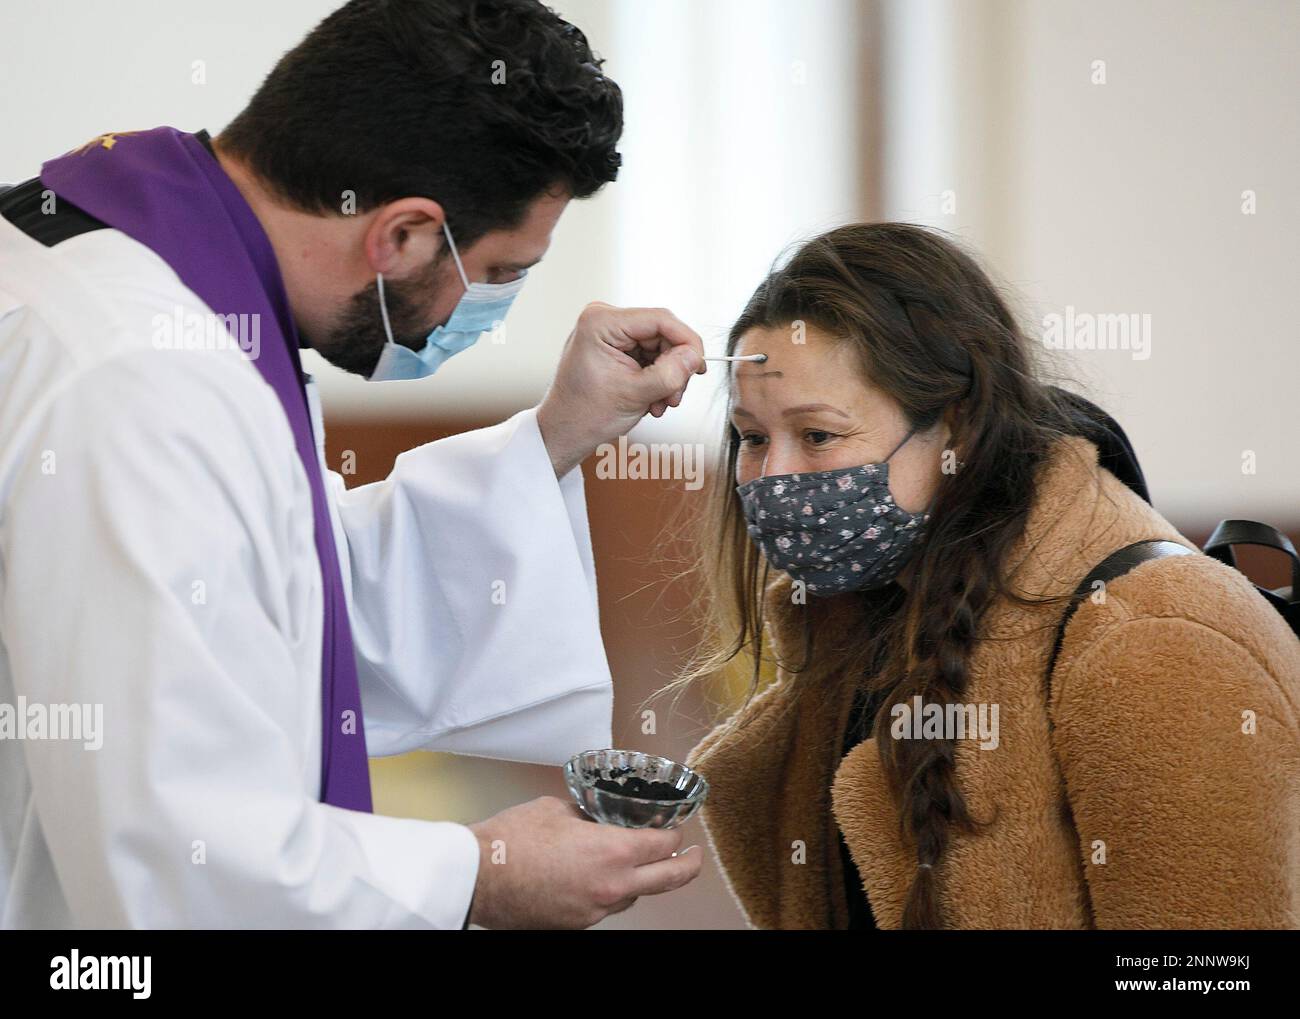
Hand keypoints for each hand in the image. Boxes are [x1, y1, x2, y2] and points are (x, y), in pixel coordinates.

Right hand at [465, 795, 703, 928]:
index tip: (675, 825)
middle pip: (669, 879)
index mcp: (614, 852)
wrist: (478, 876)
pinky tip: (593, 876)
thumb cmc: (512, 840)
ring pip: (634, 895)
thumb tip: (595, 816)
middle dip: (688, 865)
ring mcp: (595, 910)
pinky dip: (607, 891)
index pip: (665, 844)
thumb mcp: (558, 809)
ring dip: (641, 879)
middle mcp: (612, 886)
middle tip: (694, 856)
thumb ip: (588, 814)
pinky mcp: (576, 924)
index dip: (674, 832)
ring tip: (636, 863)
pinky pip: (604, 906)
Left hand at [536, 303, 705, 476]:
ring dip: (667, 377)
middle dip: (674, 367)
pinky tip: (652, 399)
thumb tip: (695, 356)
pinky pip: (650, 355)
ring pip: (660, 346)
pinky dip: (657, 378)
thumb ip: (669, 374)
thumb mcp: (635, 395)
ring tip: (660, 404)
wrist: (565, 432)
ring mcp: (610, 331)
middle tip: (674, 398)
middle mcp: (604, 319)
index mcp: (600, 322)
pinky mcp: (616, 345)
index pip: (660, 319)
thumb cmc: (586, 415)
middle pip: (663, 333)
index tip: (699, 368)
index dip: (687, 342)